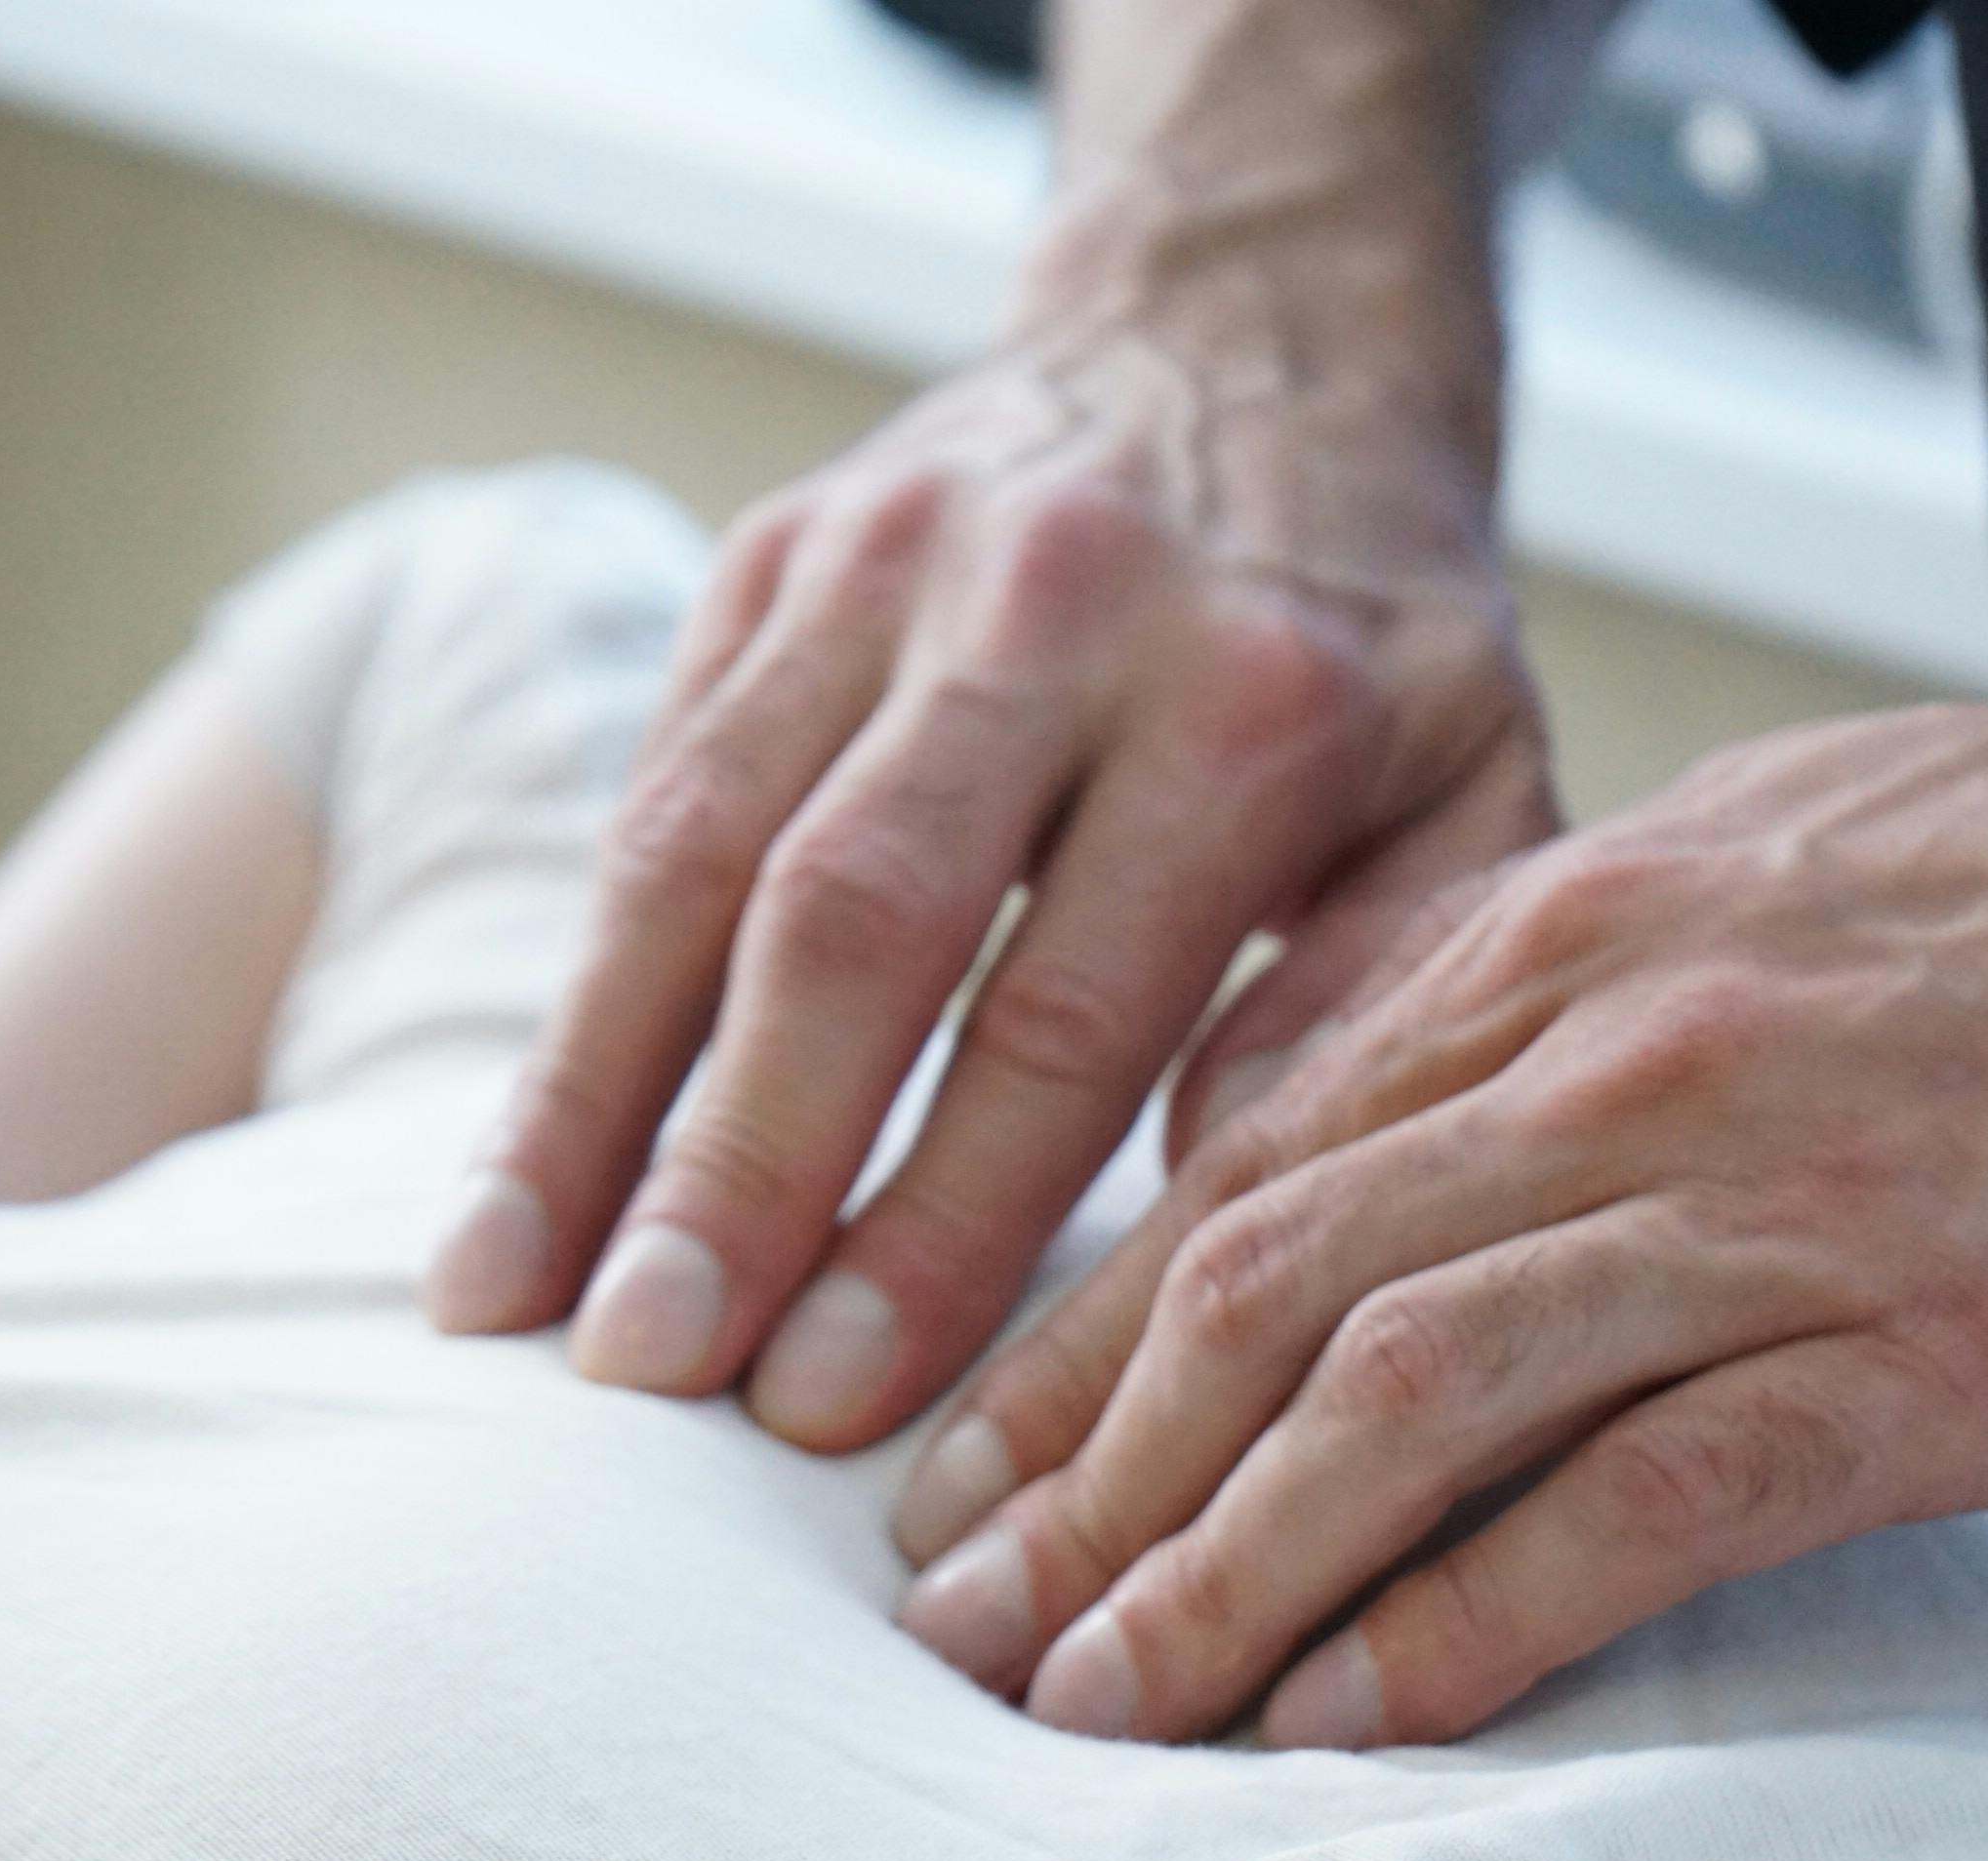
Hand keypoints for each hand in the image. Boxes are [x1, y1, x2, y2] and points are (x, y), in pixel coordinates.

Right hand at [422, 0, 1560, 1455]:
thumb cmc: (1375, 642)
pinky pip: (646, 797)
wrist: (1253, 331)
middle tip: (646, 1373)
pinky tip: (518, 1166)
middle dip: (735, 1166)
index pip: (1062, 1009)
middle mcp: (1048, 607)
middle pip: (848, 924)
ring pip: (695, 855)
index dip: (936, 1219)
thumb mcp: (1481, 798)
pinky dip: (574, 993)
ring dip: (590, 1093)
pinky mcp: (762, 561)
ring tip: (506, 1298)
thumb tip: (1218, 1217)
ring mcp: (878, 565)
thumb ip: (1383, 1004)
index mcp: (1250, 699)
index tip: (835, 1402)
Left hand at [889, 574, 1987, 1749]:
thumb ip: (1542, 989)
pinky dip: (1463, 1621)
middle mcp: (1620, 1061)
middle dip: (1080, 1481)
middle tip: (959, 1636)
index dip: (1065, 1348)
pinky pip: (1631, 1502)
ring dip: (1216, 1573)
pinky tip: (1345, 1723)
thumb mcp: (1761, 861)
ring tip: (1092, 1711)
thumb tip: (1351, 1117)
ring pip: (1395, 1397)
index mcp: (1566, 949)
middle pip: (1259, 1292)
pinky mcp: (1928, 1349)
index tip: (958, 1489)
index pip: (1236, 1172)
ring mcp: (1769, 1200)